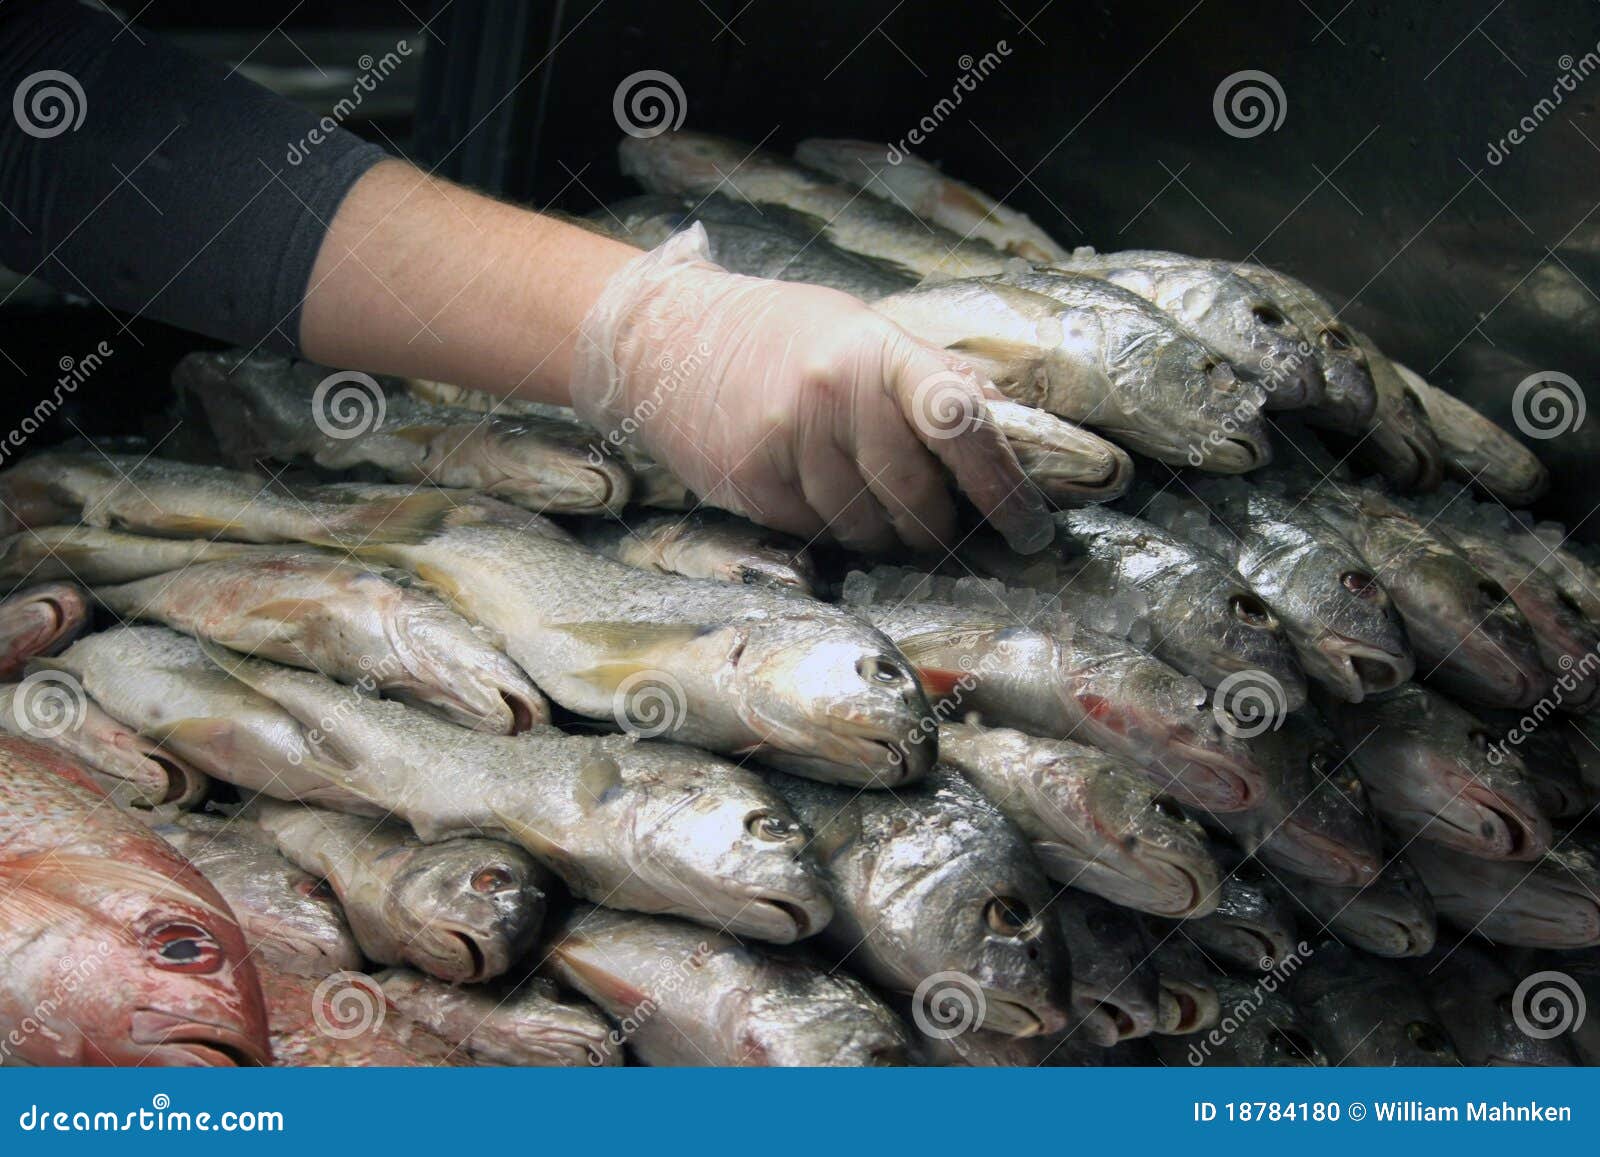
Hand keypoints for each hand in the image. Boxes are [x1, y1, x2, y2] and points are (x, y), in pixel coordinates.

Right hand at [569, 226, 1050, 553]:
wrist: (668, 339)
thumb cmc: (783, 337)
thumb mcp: (864, 333)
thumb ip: (931, 380)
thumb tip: (1009, 431)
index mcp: (880, 351)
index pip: (960, 420)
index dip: (1003, 482)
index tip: (1029, 527)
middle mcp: (836, 394)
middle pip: (916, 498)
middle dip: (940, 530)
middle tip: (945, 534)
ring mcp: (790, 441)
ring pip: (868, 529)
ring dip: (886, 537)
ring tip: (878, 511)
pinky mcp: (753, 482)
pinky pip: (818, 534)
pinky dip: (835, 533)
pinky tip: (825, 501)